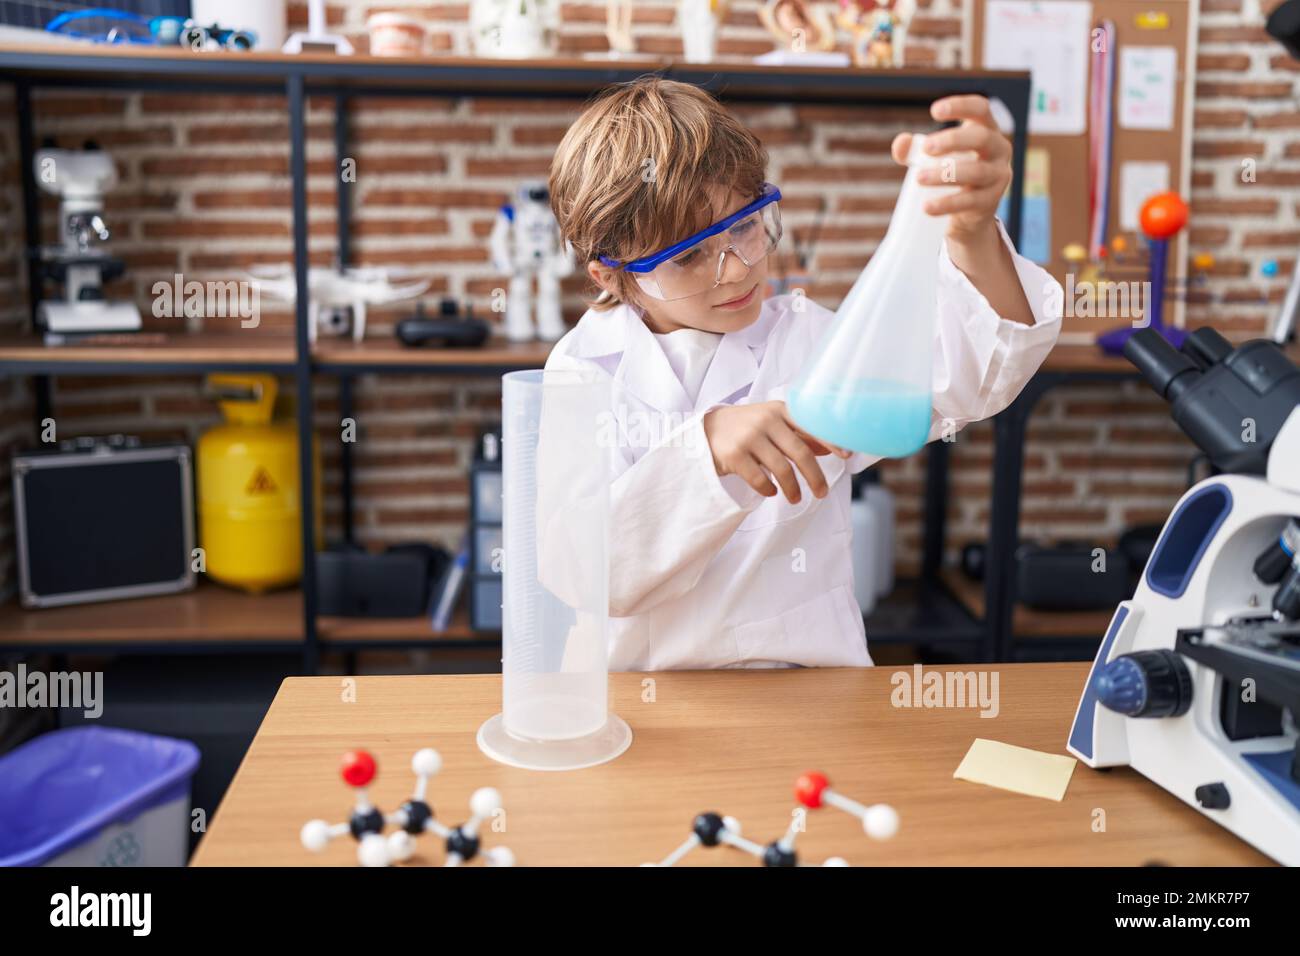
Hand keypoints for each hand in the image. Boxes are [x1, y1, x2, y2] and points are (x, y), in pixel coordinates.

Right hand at [703, 401, 849, 502]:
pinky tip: (771, 492)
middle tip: (822, 493)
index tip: (847, 456)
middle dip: (815, 477)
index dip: (831, 441)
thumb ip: (799, 434)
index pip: (811, 425)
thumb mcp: (772, 424)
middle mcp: (766, 421)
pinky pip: (760, 480)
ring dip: (793, 489)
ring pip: (782, 470)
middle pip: (800, 453)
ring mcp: (749, 437)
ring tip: (796, 498)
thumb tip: (831, 448)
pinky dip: (769, 490)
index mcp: (779, 410)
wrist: (705, 430)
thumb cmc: (746, 427)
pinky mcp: (734, 455)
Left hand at [890, 95, 1010, 242]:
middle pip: (981, 138)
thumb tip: (902, 142)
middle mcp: (999, 148)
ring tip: (919, 178)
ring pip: (976, 171)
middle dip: (953, 140)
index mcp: (986, 129)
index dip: (961, 105)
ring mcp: (998, 175)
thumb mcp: (933, 157)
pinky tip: (928, 207)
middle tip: (926, 148)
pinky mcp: (991, 200)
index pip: (980, 108)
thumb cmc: (951, 171)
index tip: (934, 111)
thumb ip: (912, 149)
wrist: (969, 211)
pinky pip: (971, 201)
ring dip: (945, 174)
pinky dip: (947, 203)